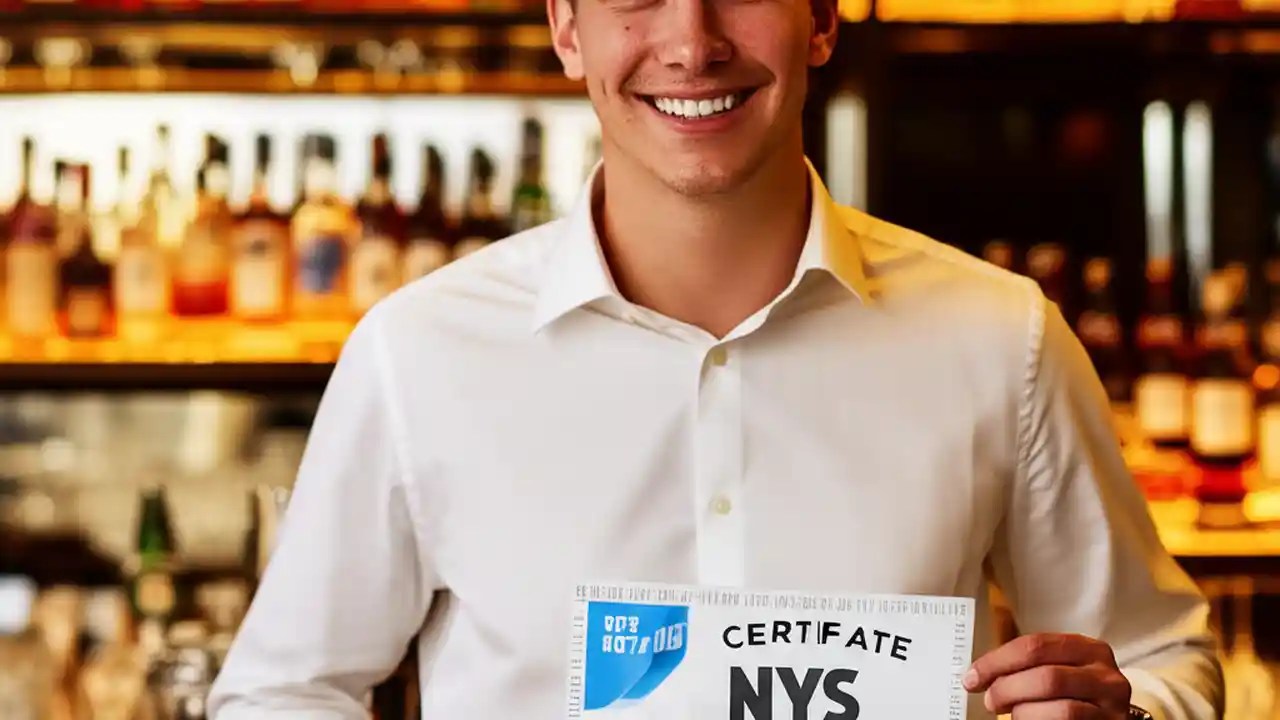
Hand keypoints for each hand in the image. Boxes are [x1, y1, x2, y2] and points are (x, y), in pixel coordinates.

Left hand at [963, 633, 1131, 717]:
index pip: (1036, 646)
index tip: (973, 676)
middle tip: (989, 699)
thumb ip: (1029, 666)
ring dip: (1024, 713)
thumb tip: (979, 674)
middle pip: (1046, 677)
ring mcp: (1113, 707)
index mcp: (1088, 649)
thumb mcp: (1059, 669)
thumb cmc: (1074, 694)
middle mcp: (1106, 676)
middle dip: (1008, 689)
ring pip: (1061, 709)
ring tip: (1011, 715)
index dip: (998, 661)